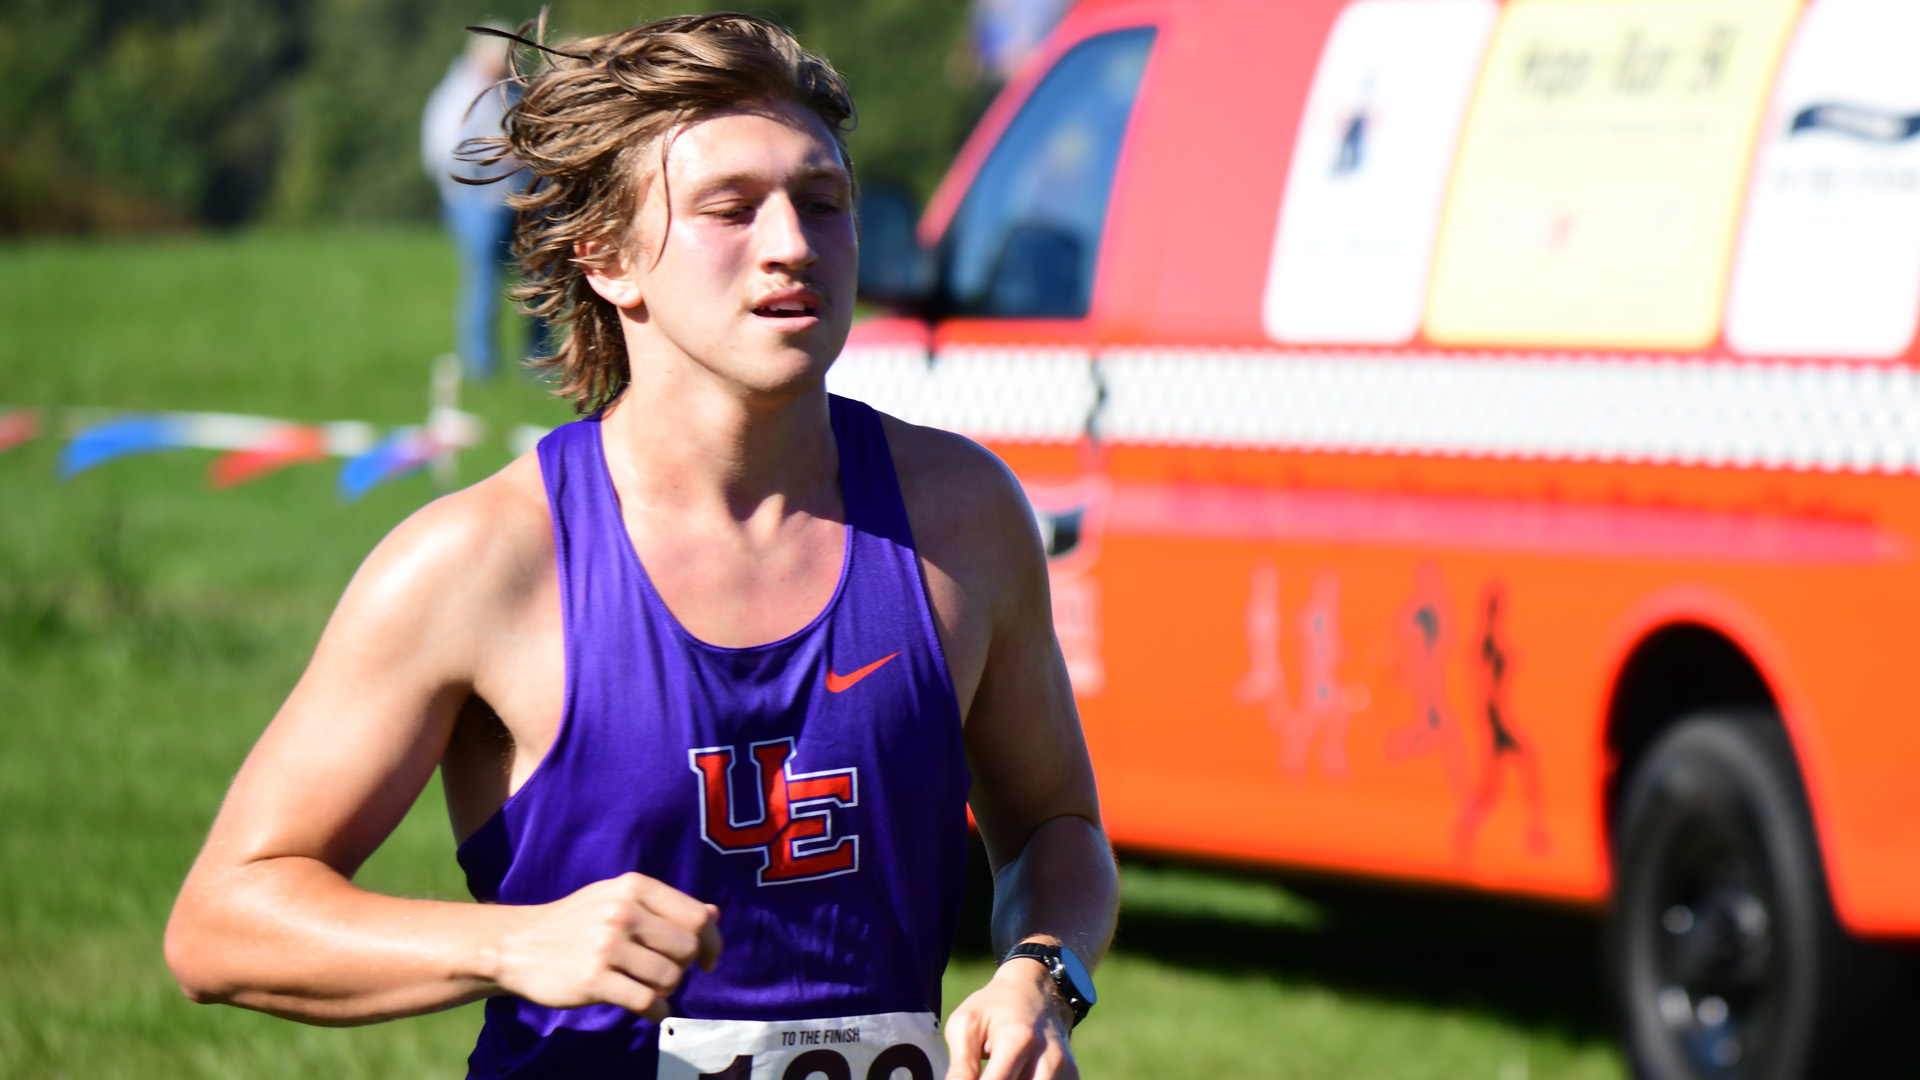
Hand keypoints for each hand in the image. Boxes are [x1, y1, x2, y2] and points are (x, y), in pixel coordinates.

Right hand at [490, 872, 721, 1019]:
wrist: (518, 945)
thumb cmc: (578, 922)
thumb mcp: (618, 898)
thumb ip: (665, 906)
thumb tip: (714, 914)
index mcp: (634, 887)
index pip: (697, 917)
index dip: (711, 942)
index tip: (705, 961)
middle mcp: (623, 912)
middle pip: (687, 949)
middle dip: (684, 968)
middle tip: (665, 974)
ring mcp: (607, 946)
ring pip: (669, 978)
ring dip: (666, 990)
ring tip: (648, 987)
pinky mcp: (593, 979)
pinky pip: (646, 1002)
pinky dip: (656, 1012)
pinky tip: (648, 1010)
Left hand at [943, 956, 1077, 1079]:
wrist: (1036, 989)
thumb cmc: (995, 1007)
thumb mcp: (966, 1024)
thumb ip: (961, 1067)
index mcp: (1017, 1039)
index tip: (970, 1079)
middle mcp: (1047, 1057)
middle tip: (987, 1071)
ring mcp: (1064, 1069)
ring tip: (1001, 1069)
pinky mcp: (1072, 1076)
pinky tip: (1017, 1072)